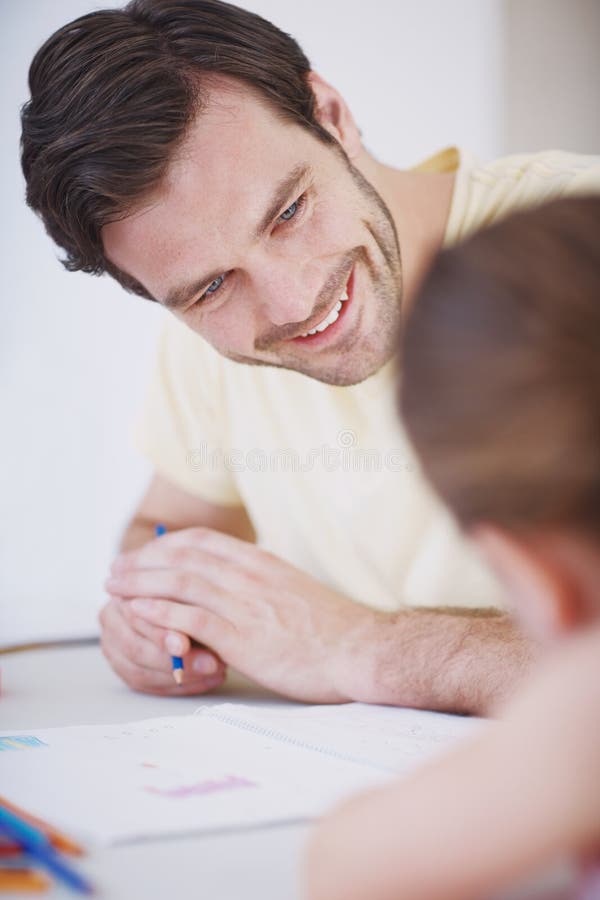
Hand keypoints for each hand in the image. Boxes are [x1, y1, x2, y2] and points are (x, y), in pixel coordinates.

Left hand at [104, 527, 382, 702]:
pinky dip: (159, 613)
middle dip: (143, 561)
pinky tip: (138, 612)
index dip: (167, 544)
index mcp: (261, 562)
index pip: (203, 541)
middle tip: (117, 569)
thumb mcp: (293, 590)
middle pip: (184, 558)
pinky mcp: (243, 637)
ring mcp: (245, 605)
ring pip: (180, 583)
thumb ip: (261, 584)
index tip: (145, 552)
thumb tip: (233, 588)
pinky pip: (191, 618)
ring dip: (141, 583)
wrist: (360, 650)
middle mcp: (249, 576)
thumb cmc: (332, 628)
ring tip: (116, 589)